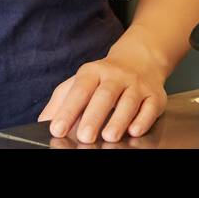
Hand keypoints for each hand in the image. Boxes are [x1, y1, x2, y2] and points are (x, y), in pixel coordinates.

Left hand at [37, 35, 168, 143]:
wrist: (140, 60)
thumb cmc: (104, 78)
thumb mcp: (80, 82)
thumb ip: (61, 101)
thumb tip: (44, 121)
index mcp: (92, 72)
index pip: (79, 90)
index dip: (68, 109)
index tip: (57, 128)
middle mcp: (115, 76)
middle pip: (104, 95)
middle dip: (94, 116)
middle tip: (84, 136)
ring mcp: (136, 84)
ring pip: (129, 101)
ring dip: (119, 119)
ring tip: (109, 137)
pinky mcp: (155, 95)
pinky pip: (150, 107)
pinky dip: (143, 119)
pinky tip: (134, 130)